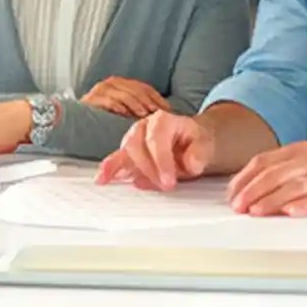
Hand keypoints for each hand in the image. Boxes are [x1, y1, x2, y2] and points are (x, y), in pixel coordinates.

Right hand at [81, 76, 171, 117]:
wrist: (80, 123)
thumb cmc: (107, 119)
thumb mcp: (128, 112)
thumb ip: (141, 109)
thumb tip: (164, 114)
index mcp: (123, 84)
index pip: (144, 87)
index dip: (157, 98)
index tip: (167, 110)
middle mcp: (112, 83)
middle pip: (135, 89)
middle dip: (147, 101)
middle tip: (156, 113)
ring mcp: (101, 89)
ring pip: (123, 93)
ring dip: (135, 104)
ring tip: (143, 114)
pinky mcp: (90, 99)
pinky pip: (107, 100)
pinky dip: (117, 106)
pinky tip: (124, 113)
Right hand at [95, 111, 215, 190]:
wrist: (191, 141)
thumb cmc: (195, 143)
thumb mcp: (205, 145)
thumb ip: (199, 153)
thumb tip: (190, 163)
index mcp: (164, 120)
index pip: (157, 138)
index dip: (161, 160)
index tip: (169, 181)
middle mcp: (145, 125)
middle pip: (136, 144)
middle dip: (148, 168)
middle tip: (164, 186)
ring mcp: (134, 137)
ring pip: (125, 150)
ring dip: (128, 169)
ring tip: (130, 182)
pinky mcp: (128, 152)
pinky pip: (116, 158)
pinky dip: (109, 169)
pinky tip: (101, 179)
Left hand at [227, 142, 306, 216]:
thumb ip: (287, 168)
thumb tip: (258, 182)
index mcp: (301, 150)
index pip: (264, 161)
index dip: (245, 177)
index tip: (232, 192)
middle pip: (274, 174)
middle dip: (252, 191)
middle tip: (237, 206)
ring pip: (292, 187)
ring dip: (270, 200)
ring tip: (255, 211)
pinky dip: (304, 206)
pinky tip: (290, 212)